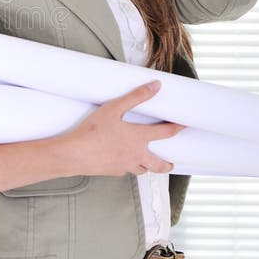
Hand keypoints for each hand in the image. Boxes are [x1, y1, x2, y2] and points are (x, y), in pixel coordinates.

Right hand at [52, 80, 184, 176]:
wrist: (74, 154)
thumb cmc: (92, 131)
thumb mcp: (114, 108)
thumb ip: (136, 97)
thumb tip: (155, 86)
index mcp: (138, 138)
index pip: (165, 133)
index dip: (177, 128)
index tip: (184, 126)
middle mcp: (135, 155)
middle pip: (159, 164)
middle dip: (167, 163)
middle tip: (172, 163)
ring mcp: (124, 166)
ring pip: (142, 169)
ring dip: (147, 166)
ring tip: (147, 162)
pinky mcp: (112, 172)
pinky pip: (125, 170)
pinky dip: (128, 166)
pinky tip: (121, 161)